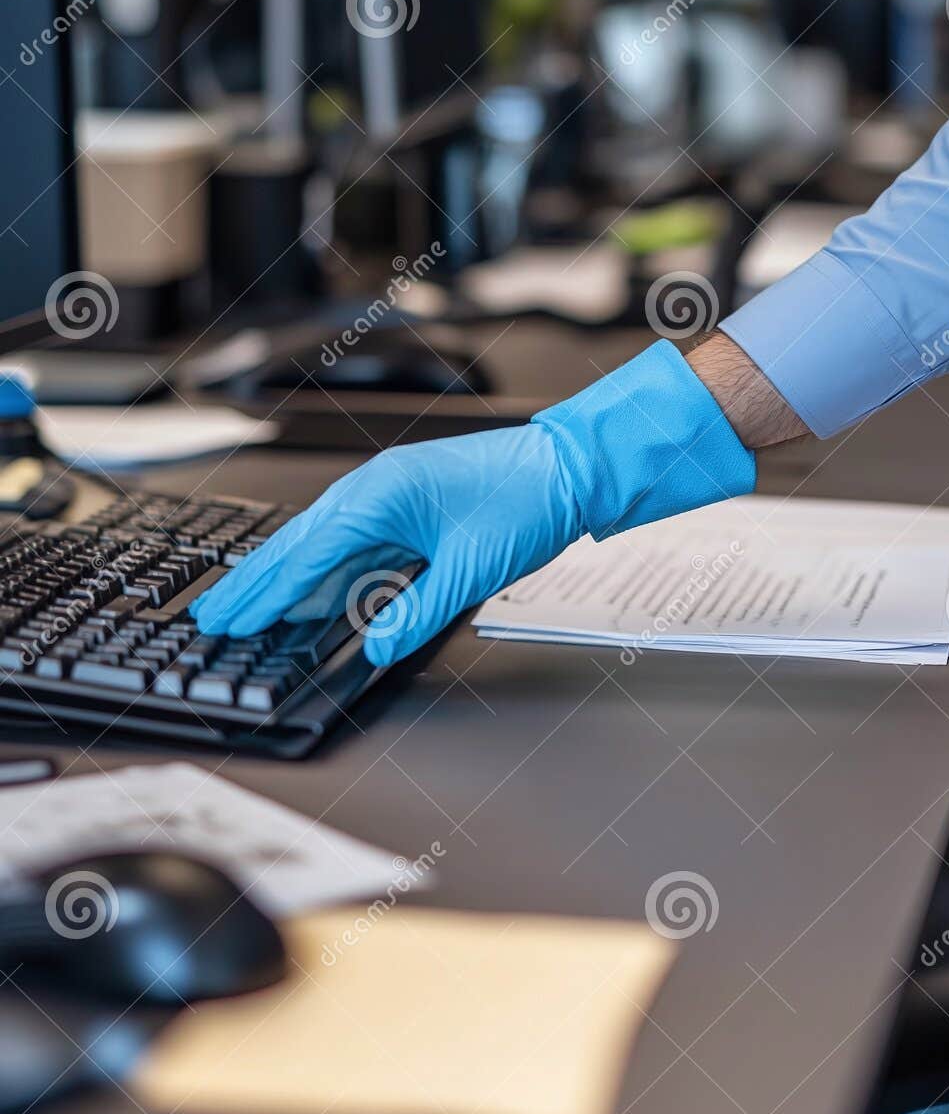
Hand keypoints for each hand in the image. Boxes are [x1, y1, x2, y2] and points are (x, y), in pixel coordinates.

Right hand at [192, 424, 580, 667]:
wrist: (570, 467)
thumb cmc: (527, 500)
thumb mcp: (472, 568)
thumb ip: (417, 611)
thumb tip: (375, 646)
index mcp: (381, 495)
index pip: (308, 552)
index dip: (268, 593)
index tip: (234, 620)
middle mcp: (375, 489)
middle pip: (300, 544)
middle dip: (255, 582)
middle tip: (214, 614)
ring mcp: (389, 495)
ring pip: (320, 543)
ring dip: (282, 576)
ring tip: (244, 604)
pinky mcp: (405, 506)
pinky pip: (349, 542)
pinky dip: (320, 569)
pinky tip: (307, 591)